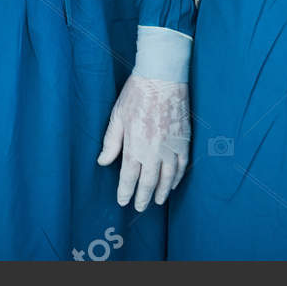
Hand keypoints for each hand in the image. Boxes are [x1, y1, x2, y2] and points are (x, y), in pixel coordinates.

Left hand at [98, 75, 190, 211]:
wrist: (163, 78)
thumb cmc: (137, 94)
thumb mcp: (117, 116)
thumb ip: (111, 142)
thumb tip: (102, 161)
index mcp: (134, 145)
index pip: (129, 177)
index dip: (125, 192)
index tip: (122, 201)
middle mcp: (153, 151)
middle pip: (149, 182)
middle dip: (143, 197)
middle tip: (140, 208)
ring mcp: (171, 147)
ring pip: (168, 178)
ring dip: (162, 192)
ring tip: (158, 201)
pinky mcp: (184, 140)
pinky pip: (183, 166)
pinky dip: (178, 178)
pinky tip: (173, 184)